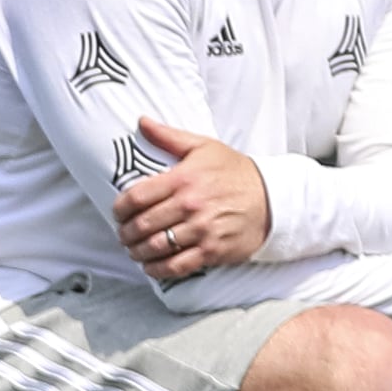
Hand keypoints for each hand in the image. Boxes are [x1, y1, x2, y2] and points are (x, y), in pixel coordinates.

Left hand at [116, 120, 269, 281]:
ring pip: (155, 247)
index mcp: (183, 179)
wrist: (273, 198)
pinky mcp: (212, 250)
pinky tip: (151, 266)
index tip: (118, 214)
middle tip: (124, 235)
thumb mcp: (204, 147)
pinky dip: (158, 269)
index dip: (119, 209)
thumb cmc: (235, 172)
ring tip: (134, 250)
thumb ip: (169, 137)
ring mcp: (201, 230)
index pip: (136, 197)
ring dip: (137, 252)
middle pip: (142, 225)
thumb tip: (141, 122)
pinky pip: (176, 266)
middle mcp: (190, 205)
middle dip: (126, 233)